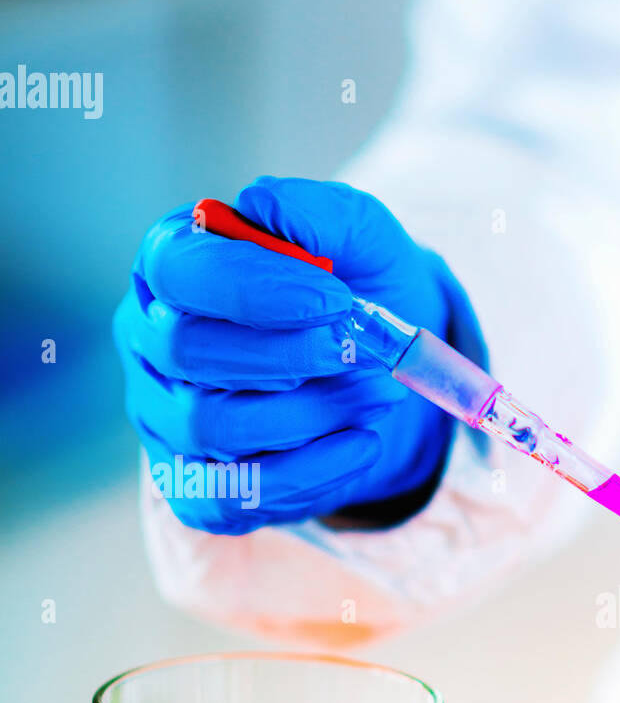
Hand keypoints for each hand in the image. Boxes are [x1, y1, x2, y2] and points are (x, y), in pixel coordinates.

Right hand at [112, 176, 485, 533]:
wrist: (384, 366)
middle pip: (188, 353)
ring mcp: (166, 418)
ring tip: (378, 394)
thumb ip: (321, 214)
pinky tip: (362, 447)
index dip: (255, 287)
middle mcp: (152, 341)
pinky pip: (229, 498)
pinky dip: (309, 477)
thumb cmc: (356, 290)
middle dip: (291, 357)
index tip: (336, 300)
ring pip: (214, 427)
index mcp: (175, 266)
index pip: (180, 271)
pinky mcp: (194, 485)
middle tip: (363, 353)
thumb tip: (264, 204)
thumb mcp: (360, 239)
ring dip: (313, 415)